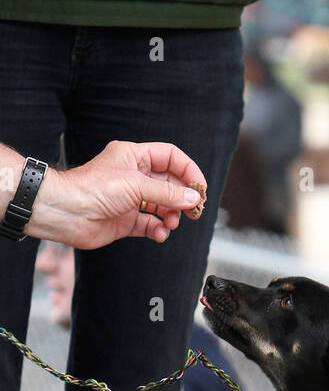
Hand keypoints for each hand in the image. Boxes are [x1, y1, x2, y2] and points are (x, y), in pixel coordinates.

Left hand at [27, 140, 206, 248]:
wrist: (66, 212)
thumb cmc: (92, 189)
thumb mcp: (136, 184)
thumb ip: (168, 192)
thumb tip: (193, 197)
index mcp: (134, 157)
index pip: (170, 157)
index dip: (188, 170)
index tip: (200, 188)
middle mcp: (133, 176)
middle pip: (169, 183)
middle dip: (182, 197)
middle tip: (194, 211)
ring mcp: (130, 199)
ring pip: (162, 205)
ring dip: (171, 215)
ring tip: (172, 222)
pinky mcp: (126, 220)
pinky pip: (150, 224)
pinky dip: (158, 230)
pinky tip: (159, 233)